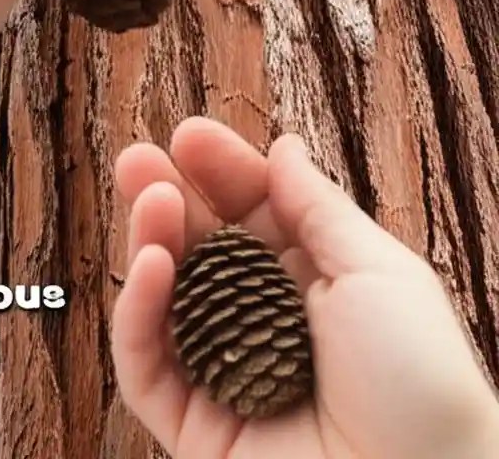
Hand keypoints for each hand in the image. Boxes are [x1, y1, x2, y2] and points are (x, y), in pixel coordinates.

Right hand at [111, 117, 498, 457]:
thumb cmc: (422, 385)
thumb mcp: (381, 272)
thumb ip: (318, 208)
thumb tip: (283, 147)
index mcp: (314, 284)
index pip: (252, 215)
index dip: (220, 173)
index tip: (189, 136)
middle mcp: (263, 323)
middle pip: (198, 251)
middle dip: (164, 199)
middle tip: (135, 160)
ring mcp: (222, 371)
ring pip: (164, 300)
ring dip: (149, 242)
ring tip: (148, 200)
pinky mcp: (188, 420)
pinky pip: (145, 361)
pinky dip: (138, 311)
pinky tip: (151, 265)